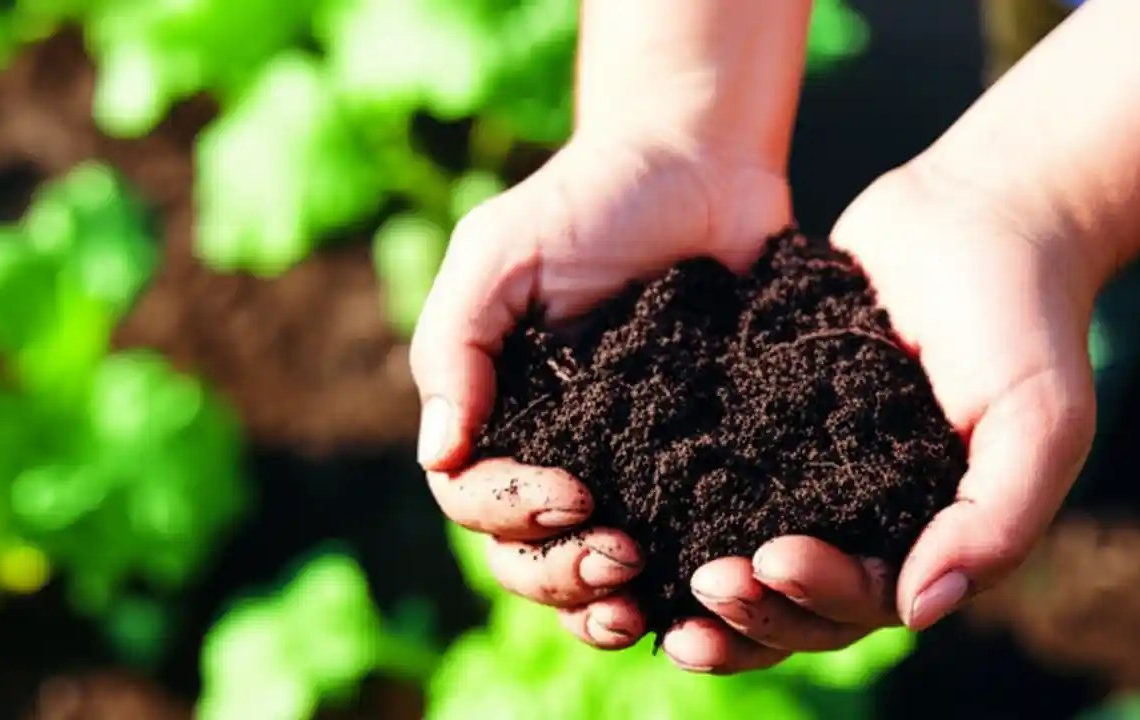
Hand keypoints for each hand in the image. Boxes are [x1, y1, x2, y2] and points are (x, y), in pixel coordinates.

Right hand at [409, 129, 791, 651]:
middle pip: (521, 554)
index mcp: (496, 411)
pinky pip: (672, 547)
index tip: (576, 493)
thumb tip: (438, 456)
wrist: (701, 168)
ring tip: (642, 594)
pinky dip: (670, 586)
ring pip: (584, 571)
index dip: (513, 512)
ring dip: (599, 601)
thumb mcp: (500, 255)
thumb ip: (457, 349)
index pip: (473, 495)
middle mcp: (549, 451)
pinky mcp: (688, 467)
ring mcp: (620, 467)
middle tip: (620, 557)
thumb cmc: (589, 202)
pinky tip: (693, 591)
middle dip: (559, 573)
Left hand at [667, 161, 1098, 671]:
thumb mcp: (1036, 419)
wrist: (976, 215)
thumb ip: (996, 521)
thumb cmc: (1020, 318)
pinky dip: (672, 497)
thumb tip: (918, 611)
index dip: (814, 597)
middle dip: (748, 604)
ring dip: (697, 575)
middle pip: (792, 598)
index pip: (861, 600)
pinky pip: (712, 472)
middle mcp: (856, 517)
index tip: (772, 561)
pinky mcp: (760, 419)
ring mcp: (804, 471)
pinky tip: (624, 496)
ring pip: (743, 550)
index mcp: (920, 536)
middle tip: (700, 581)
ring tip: (641, 572)